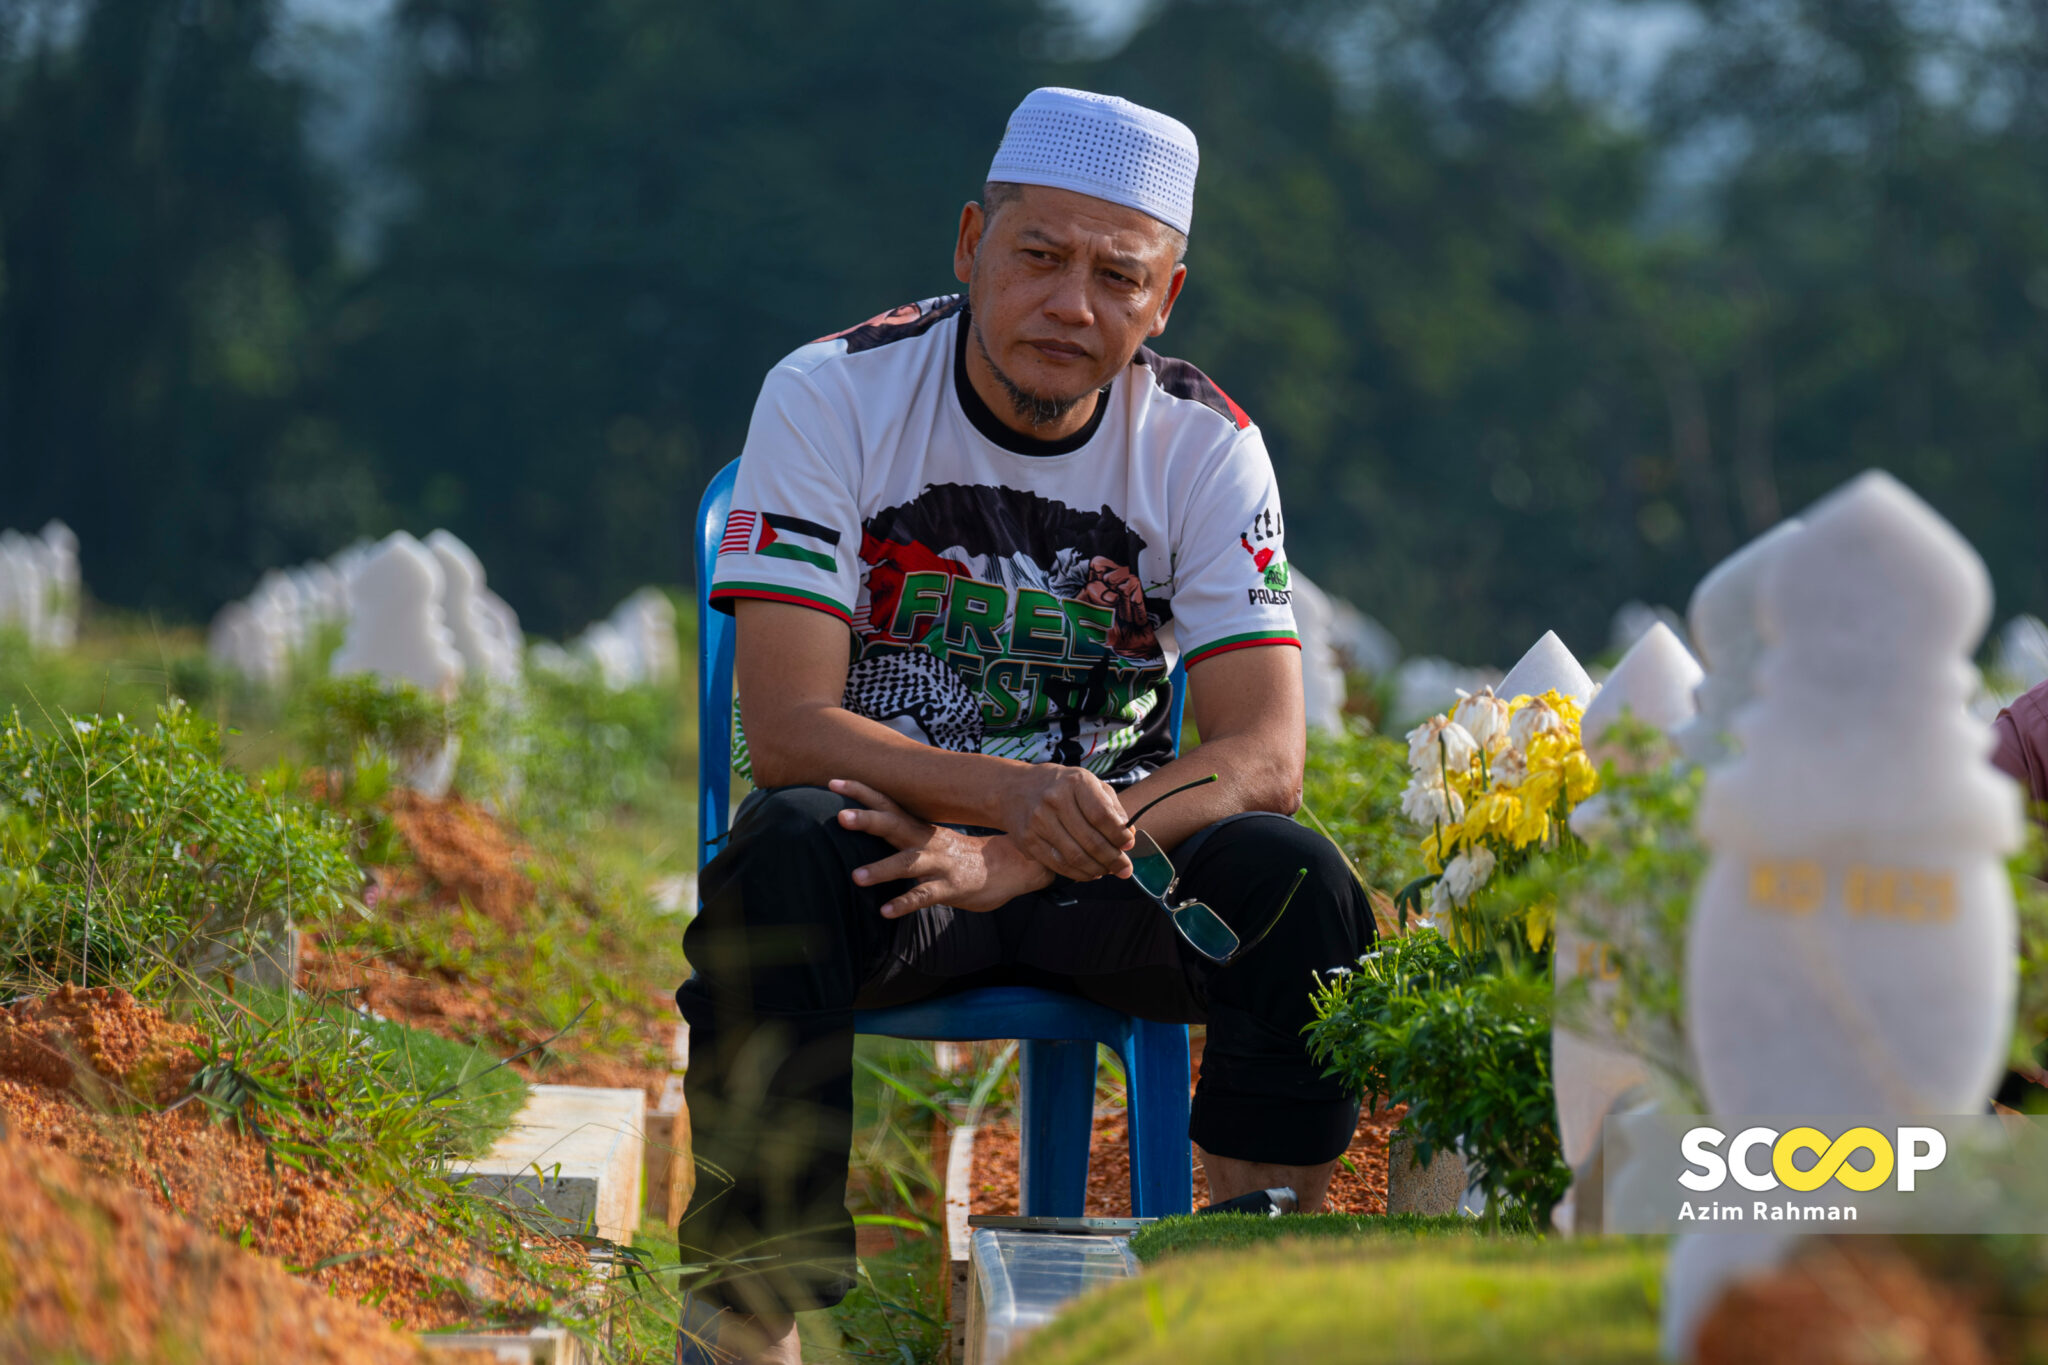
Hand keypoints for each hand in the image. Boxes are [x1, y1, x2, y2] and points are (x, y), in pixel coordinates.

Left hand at [832, 779, 1054, 917]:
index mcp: (918, 827)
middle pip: (894, 825)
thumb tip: (866, 825)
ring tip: (855, 877)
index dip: (861, 793)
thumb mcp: (929, 839)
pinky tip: (885, 911)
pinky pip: (925, 896)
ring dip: (881, 869)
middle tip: (841, 816)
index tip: (833, 782)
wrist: (1010, 867)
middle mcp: (926, 841)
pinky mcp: (951, 888)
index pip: (887, 804)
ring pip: (908, 863)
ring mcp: (939, 864)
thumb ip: (901, 833)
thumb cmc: (959, 856)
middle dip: (868, 820)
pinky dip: (905, 903)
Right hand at [992, 763, 1133, 881]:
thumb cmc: (1060, 787)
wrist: (1014, 789)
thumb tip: (1129, 835)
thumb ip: (1112, 806)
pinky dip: (1079, 873)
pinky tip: (1090, 873)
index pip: (1102, 815)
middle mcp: (1055, 800)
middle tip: (1125, 868)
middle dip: (1113, 859)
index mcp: (1075, 782)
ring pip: (1075, 856)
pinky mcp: (1028, 840)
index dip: (1119, 835)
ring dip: (1098, 869)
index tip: (1129, 845)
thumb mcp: (1088, 783)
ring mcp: (1039, 821)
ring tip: (1109, 871)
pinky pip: (1059, 864)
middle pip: (1091, 840)